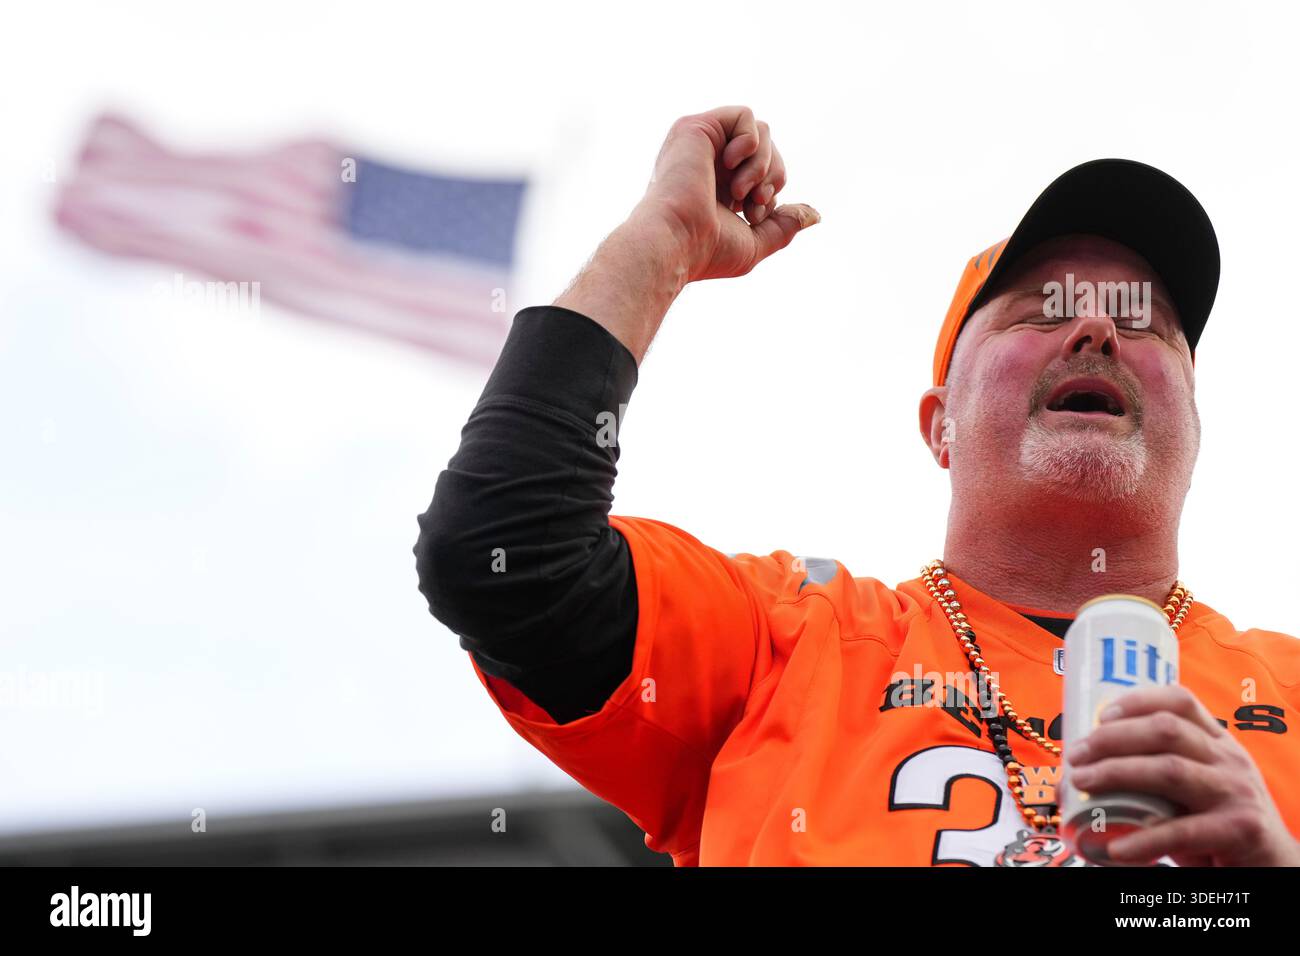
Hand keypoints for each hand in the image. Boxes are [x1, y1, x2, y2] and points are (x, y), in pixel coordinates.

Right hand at [631, 105, 819, 283]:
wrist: (675, 241)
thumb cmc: (707, 250)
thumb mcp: (755, 242)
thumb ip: (783, 226)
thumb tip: (815, 215)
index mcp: (718, 188)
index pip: (765, 174)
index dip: (771, 192)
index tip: (754, 215)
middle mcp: (709, 164)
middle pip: (768, 149)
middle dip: (773, 176)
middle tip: (754, 201)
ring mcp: (701, 145)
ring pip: (761, 132)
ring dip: (762, 164)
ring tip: (739, 189)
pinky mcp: (695, 128)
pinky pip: (744, 115)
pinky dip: (750, 141)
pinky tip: (730, 163)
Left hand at [1065, 685, 1299, 865]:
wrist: (1273, 866)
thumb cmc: (1216, 824)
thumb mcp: (1189, 791)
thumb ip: (1147, 779)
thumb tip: (1072, 779)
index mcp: (1217, 742)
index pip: (1180, 701)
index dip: (1137, 700)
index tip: (1100, 715)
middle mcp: (1229, 759)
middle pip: (1166, 730)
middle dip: (1113, 738)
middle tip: (1077, 754)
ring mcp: (1236, 792)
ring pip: (1170, 770)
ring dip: (1118, 773)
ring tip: (1083, 783)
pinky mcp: (1240, 829)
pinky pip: (1182, 831)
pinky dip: (1144, 840)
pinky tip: (1116, 848)